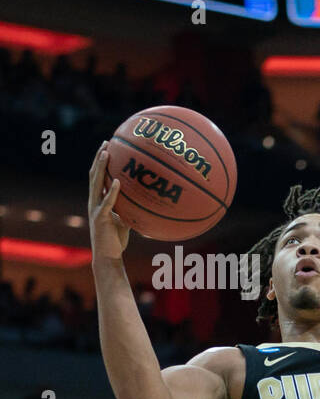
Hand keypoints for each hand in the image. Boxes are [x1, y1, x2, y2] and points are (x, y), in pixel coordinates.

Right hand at [88, 142, 129, 259]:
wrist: (108, 256)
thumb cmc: (116, 239)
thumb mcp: (125, 220)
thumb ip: (130, 208)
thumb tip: (145, 200)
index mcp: (99, 200)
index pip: (99, 177)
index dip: (102, 162)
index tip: (108, 147)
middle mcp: (94, 201)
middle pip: (94, 175)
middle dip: (99, 158)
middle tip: (106, 143)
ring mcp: (95, 208)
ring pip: (96, 184)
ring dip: (101, 168)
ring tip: (106, 153)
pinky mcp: (100, 218)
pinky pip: (106, 202)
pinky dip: (112, 192)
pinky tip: (117, 182)